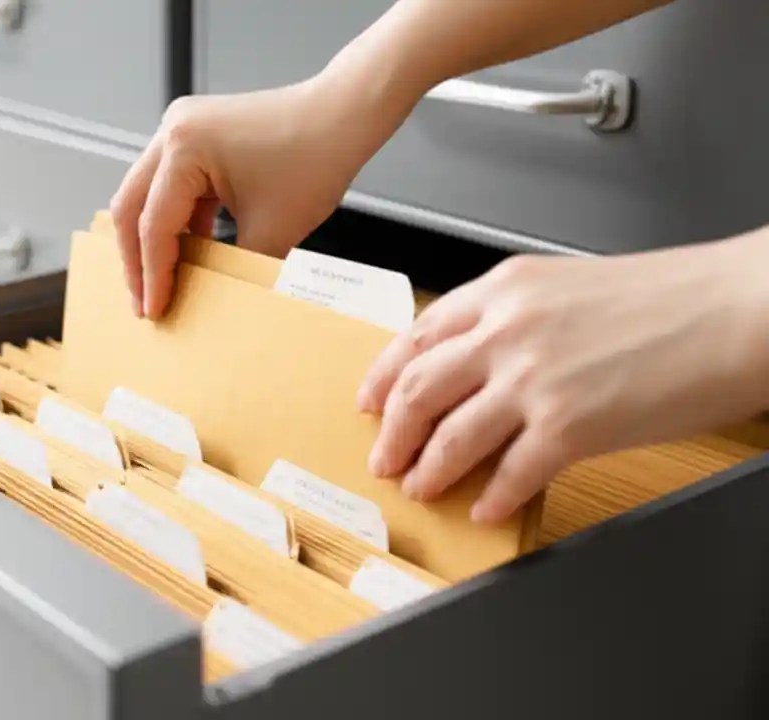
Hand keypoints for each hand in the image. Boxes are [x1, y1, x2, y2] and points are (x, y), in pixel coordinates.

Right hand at [110, 53, 422, 318]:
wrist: (344, 114)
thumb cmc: (316, 157)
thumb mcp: (272, 231)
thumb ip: (232, 269)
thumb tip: (208, 299)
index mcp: (184, 147)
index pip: (155, 225)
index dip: (153, 275)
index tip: (154, 310)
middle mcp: (174, 130)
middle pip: (131, 206)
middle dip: (135, 260)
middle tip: (143, 302)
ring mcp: (182, 128)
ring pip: (146, 196)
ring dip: (153, 240)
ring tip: (161, 282)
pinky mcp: (197, 135)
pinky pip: (173, 185)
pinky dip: (178, 221)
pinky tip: (190, 253)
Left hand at [357, 235, 768, 523]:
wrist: (740, 309)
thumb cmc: (673, 297)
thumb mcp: (568, 287)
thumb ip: (513, 320)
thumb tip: (476, 364)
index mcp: (505, 290)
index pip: (417, 336)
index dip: (384, 375)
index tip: (370, 399)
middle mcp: (508, 331)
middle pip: (418, 389)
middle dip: (392, 430)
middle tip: (383, 457)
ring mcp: (534, 380)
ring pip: (450, 435)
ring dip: (429, 468)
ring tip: (422, 487)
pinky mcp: (570, 426)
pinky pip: (510, 473)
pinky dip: (491, 496)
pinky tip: (486, 507)